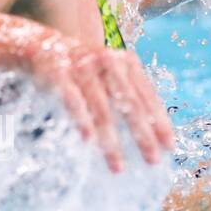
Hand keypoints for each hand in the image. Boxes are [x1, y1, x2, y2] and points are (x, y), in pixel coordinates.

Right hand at [25, 35, 173, 173]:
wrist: (40, 43)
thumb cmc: (83, 68)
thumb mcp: (110, 73)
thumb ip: (128, 93)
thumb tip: (152, 128)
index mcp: (127, 63)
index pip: (149, 97)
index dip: (160, 122)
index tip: (169, 147)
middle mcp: (109, 62)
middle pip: (130, 104)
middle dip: (143, 135)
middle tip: (153, 161)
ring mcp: (84, 66)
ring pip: (102, 109)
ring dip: (111, 140)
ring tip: (118, 166)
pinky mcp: (59, 73)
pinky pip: (73, 100)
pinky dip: (82, 120)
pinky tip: (89, 140)